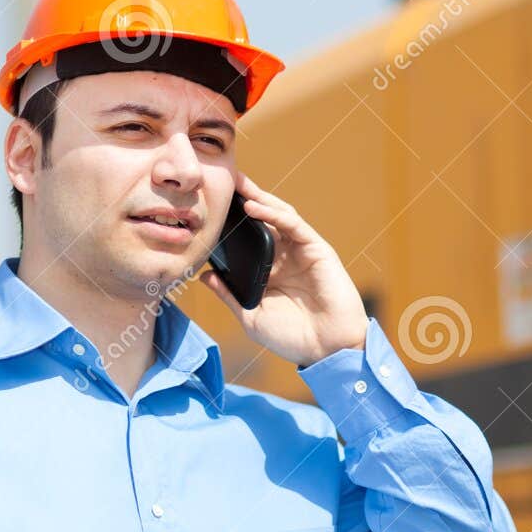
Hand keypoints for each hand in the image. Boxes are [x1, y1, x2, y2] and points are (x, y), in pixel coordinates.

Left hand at [199, 172, 368, 366]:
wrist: (327, 351)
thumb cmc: (293, 338)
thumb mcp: (251, 316)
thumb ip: (229, 295)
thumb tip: (204, 275)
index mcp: (269, 272)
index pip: (248, 239)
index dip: (232, 223)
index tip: (209, 207)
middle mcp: (285, 258)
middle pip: (263, 221)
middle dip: (244, 199)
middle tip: (223, 180)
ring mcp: (301, 252)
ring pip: (279, 215)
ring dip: (258, 197)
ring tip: (237, 184)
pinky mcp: (317, 250)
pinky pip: (293, 225)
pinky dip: (273, 213)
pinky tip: (253, 206)